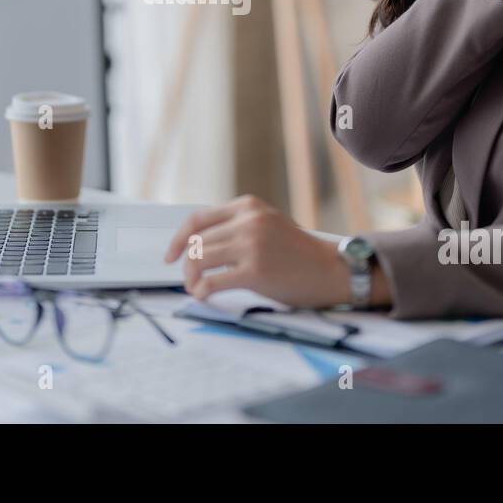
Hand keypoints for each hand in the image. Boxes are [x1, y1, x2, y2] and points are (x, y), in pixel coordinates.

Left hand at [163, 195, 350, 307]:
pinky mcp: (255, 270)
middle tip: (189, 281)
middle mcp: (248, 220)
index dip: (177, 239)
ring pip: (199, 260)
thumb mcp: (267, 224)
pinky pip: (213, 281)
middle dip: (186, 266)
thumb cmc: (298, 253)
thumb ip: (237, 226)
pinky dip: (202, 290)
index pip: (197, 220)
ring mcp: (251, 244)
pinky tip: (204, 296)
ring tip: (197, 289)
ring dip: (192, 279)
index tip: (170, 256)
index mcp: (247, 206)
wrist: (331, 269)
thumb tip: (197, 245)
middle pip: (196, 242)